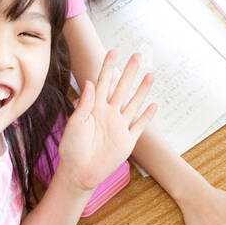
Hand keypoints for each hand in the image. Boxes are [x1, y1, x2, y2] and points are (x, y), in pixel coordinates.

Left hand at [57, 51, 155, 192]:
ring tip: (150, 75)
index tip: (113, 52)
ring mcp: (119, 126)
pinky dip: (147, 116)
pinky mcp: (127, 141)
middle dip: (130, 72)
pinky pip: (140, 126)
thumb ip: (85, 104)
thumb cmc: (72, 148)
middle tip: (138, 55)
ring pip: (134, 103)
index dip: (108, 67)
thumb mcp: (75, 123)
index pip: (104, 82)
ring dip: (142, 90)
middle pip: (122, 88)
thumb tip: (90, 82)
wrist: (79, 173)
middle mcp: (109, 114)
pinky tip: (154, 105)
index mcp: (94, 108)